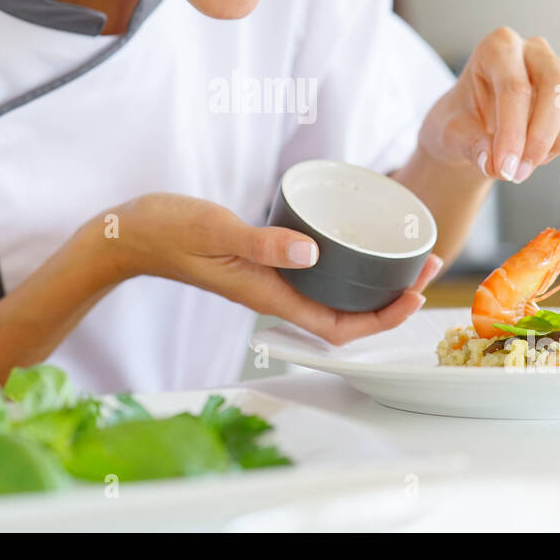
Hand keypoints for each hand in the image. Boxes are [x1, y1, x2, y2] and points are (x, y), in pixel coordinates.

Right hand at [108, 192, 443, 344]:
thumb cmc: (168, 233)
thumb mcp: (216, 232)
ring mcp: (271, 277)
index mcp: (269, 295)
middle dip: (393, 296)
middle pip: (347, 313)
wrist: (132, 233)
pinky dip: (345, 258)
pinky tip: (356, 234)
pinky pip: (317, 268)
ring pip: (335, 292)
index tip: (414, 292)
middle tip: (427, 261)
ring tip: (405, 250)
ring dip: (374, 278)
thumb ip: (261, 243)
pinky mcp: (265, 258)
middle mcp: (276, 292)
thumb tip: (312, 253)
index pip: (339, 327)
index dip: (383, 318)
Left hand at [417, 27, 559, 182]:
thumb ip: (471, 146)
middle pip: (559, 83)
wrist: (470, 129)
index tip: (506, 169)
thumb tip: (495, 162)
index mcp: (497, 48)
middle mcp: (533, 49)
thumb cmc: (461, 124)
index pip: (515, 86)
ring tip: (538, 158)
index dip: (513, 133)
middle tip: (521, 170)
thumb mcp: (451, 135)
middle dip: (543, 136)